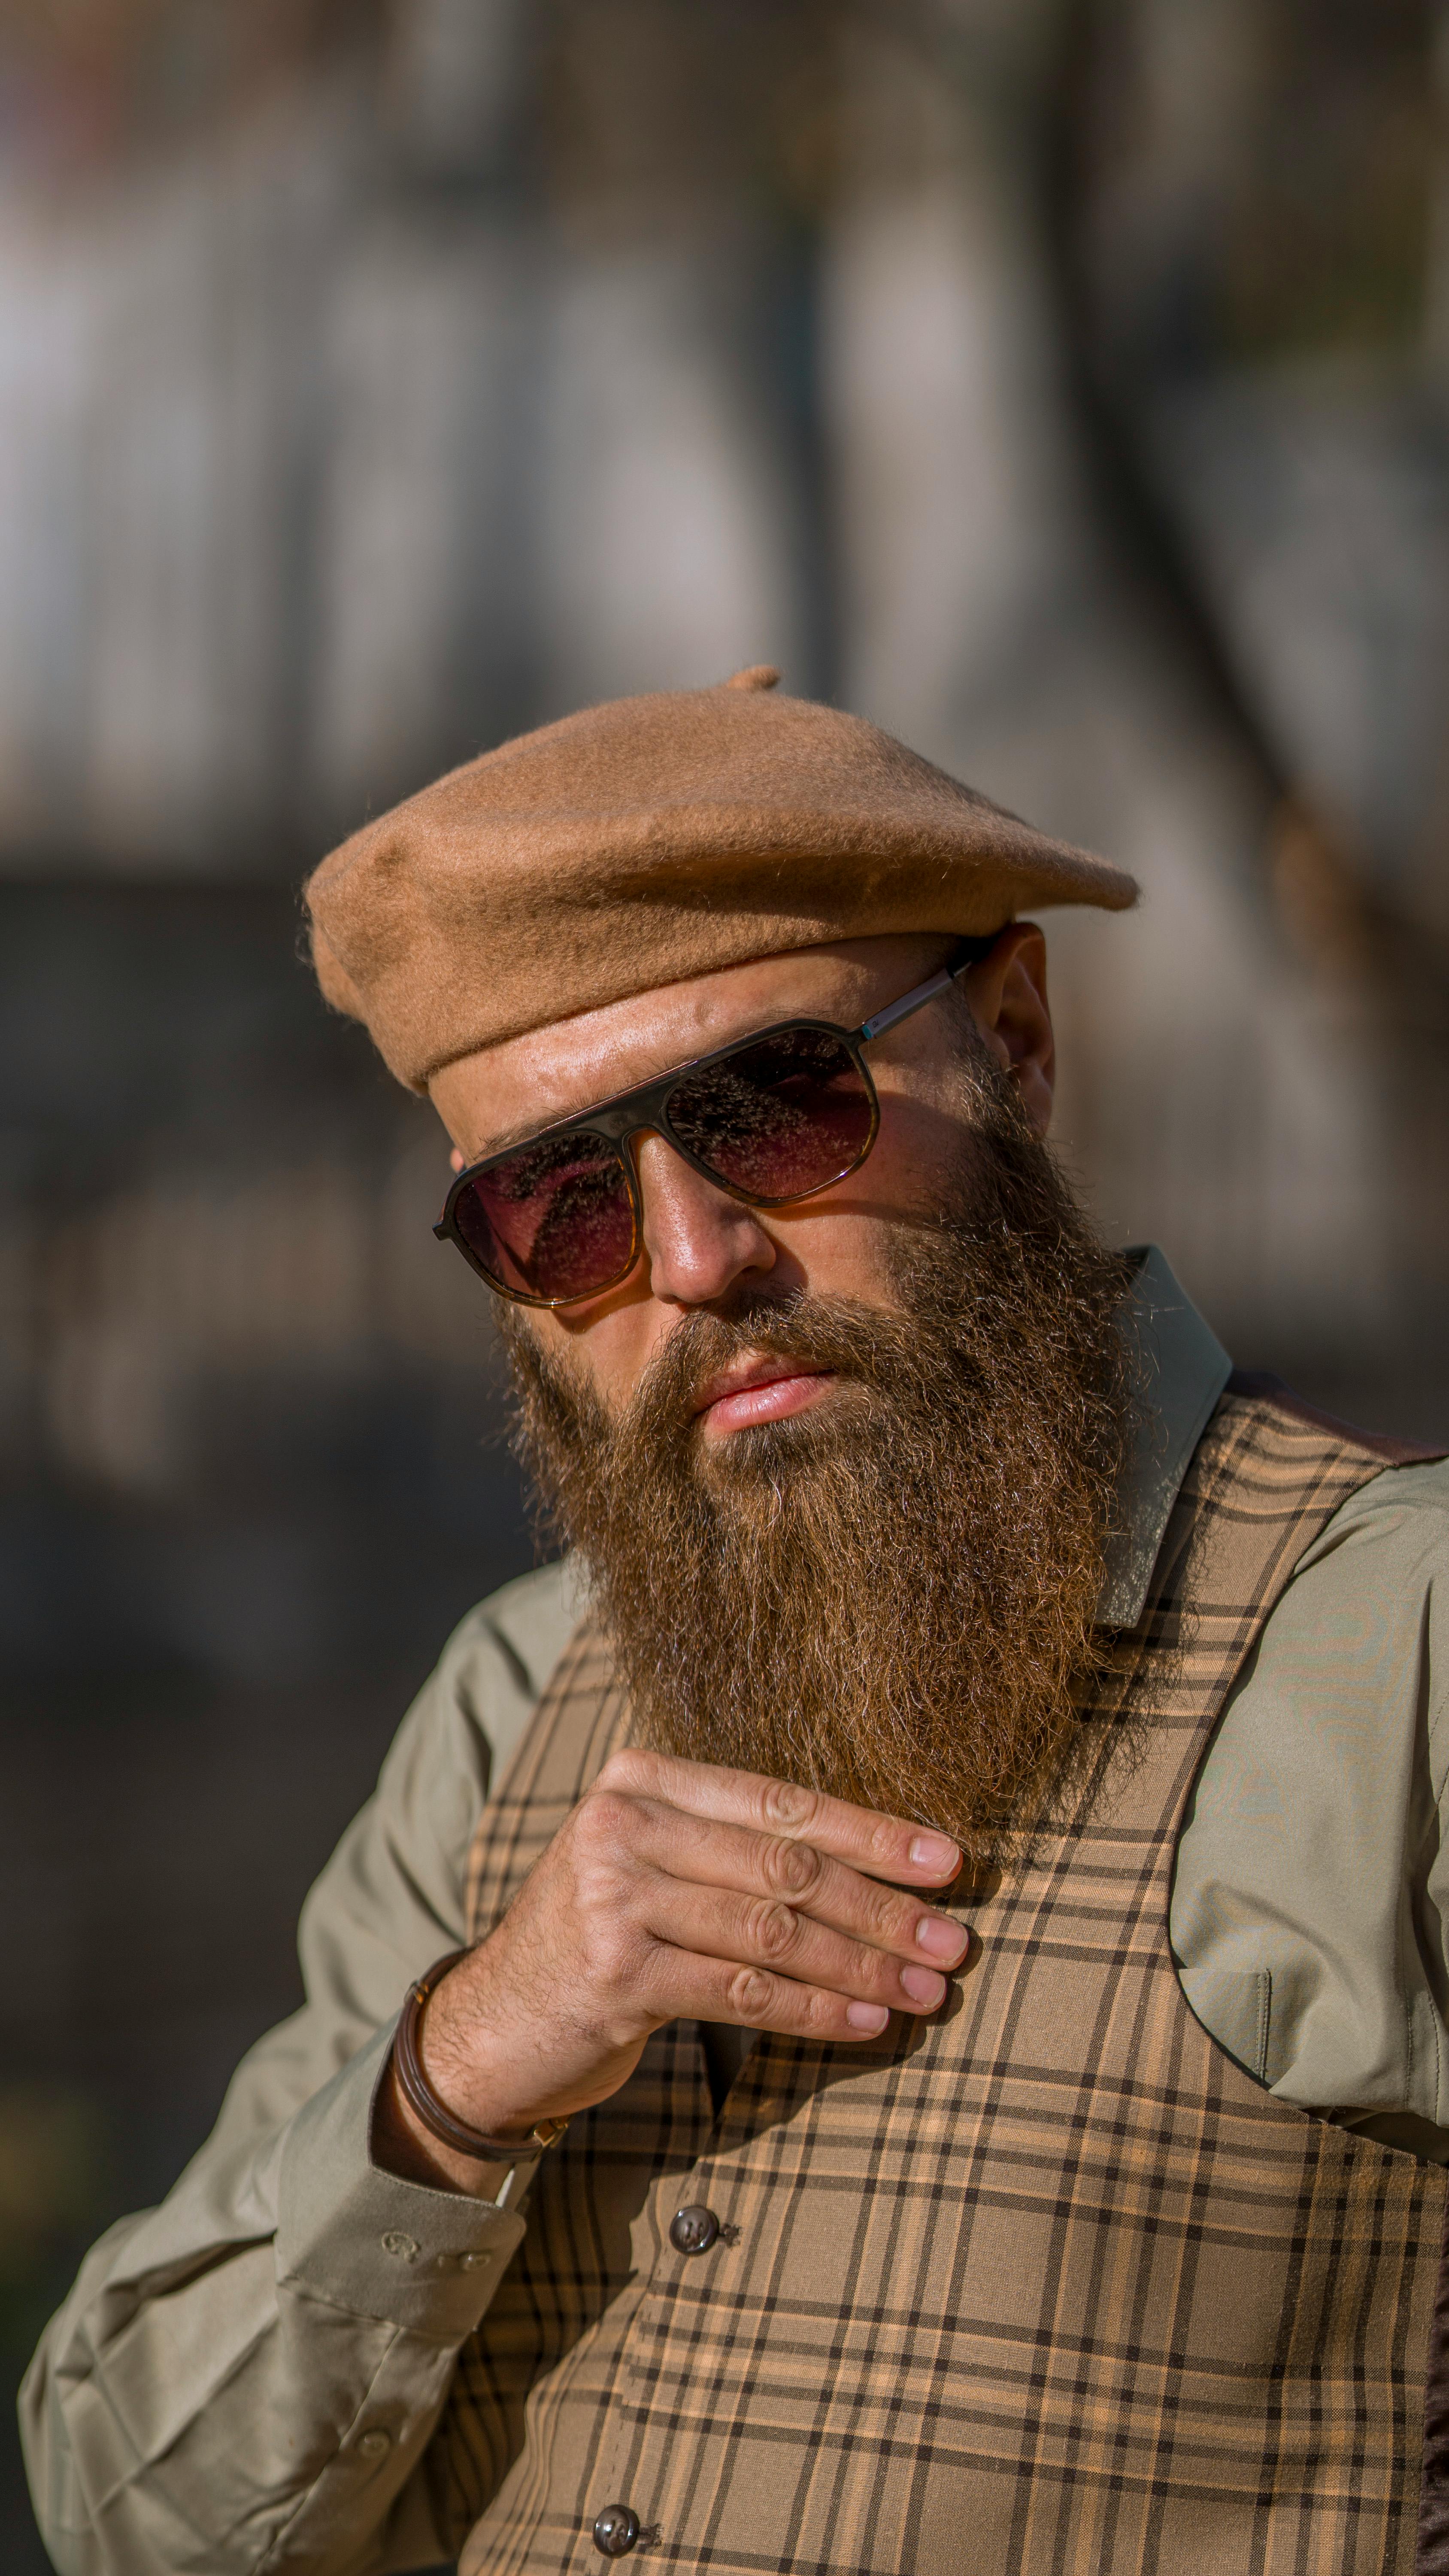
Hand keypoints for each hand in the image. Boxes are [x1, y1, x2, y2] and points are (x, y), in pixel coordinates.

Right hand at [375, 1748, 968, 2195]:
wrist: (492, 2021)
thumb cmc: (601, 1937)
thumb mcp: (656, 1865)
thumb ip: (738, 1848)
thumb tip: (878, 1866)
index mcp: (643, 1778)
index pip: (782, 1801)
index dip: (872, 1832)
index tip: (948, 1860)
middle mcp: (623, 1825)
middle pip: (786, 1866)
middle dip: (882, 1907)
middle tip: (953, 1939)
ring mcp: (613, 1898)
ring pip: (774, 1931)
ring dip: (863, 1966)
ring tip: (927, 1989)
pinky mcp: (616, 1975)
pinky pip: (744, 1991)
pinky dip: (816, 2010)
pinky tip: (867, 2022)